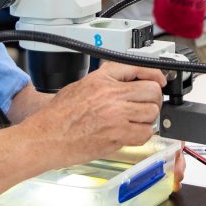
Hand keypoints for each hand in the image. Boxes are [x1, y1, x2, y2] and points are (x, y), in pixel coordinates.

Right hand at [24, 62, 165, 165]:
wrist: (45, 137)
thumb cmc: (56, 116)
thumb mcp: (79, 86)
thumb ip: (104, 80)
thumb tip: (125, 81)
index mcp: (102, 79)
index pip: (138, 68)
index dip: (155, 75)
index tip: (159, 80)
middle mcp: (111, 95)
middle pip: (151, 91)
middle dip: (153, 99)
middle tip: (146, 105)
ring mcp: (116, 115)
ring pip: (151, 113)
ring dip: (147, 119)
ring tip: (136, 122)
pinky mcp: (117, 136)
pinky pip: (144, 134)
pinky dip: (141, 135)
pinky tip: (130, 134)